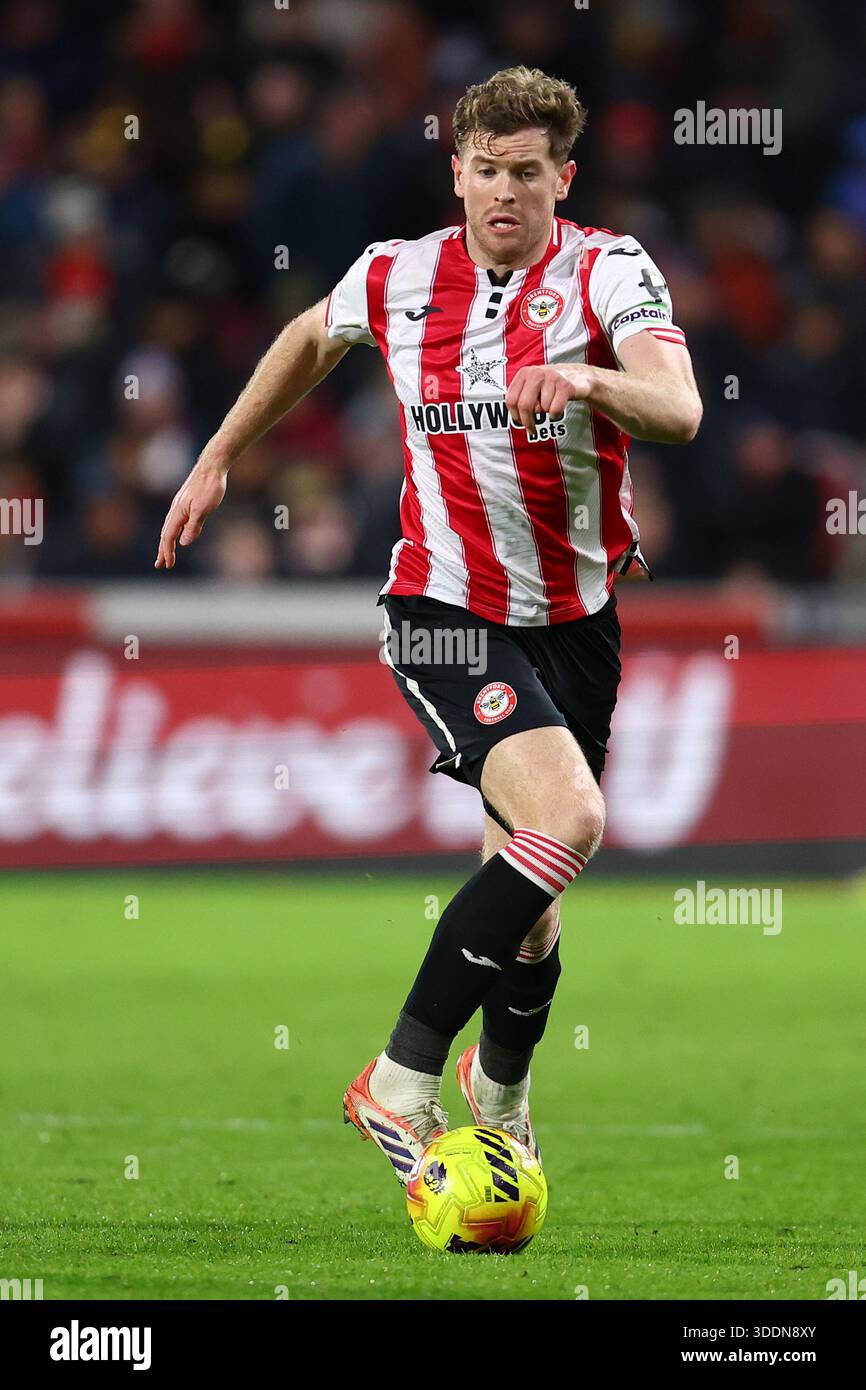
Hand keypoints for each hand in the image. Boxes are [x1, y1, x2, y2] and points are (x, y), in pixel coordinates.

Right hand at [154, 454, 228, 568]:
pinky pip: (176, 522)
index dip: (167, 552)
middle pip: (165, 534)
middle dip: (162, 550)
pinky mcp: (186, 503)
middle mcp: (176, 510)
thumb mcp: (203, 509)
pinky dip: (173, 532)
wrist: (212, 467)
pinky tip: (178, 535)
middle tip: (160, 565)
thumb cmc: (209, 486)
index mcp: (178, 513)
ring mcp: (180, 506)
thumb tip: (184, 543)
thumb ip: (193, 526)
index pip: (169, 537)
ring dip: (166, 542)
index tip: (168, 565)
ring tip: (165, 553)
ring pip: (170, 528)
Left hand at [505, 364, 594, 430]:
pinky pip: (554, 410)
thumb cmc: (552, 385)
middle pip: (524, 406)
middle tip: (532, 429)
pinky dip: (556, 414)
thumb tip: (515, 416)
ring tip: (550, 407)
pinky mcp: (565, 386)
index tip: (520, 422)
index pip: (511, 399)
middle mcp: (536, 373)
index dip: (515, 415)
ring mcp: (551, 378)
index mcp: (524, 373)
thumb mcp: (533, 385)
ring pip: (541, 409)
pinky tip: (558, 409)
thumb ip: (521, 396)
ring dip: (546, 413)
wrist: (580, 376)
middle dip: (528, 422)